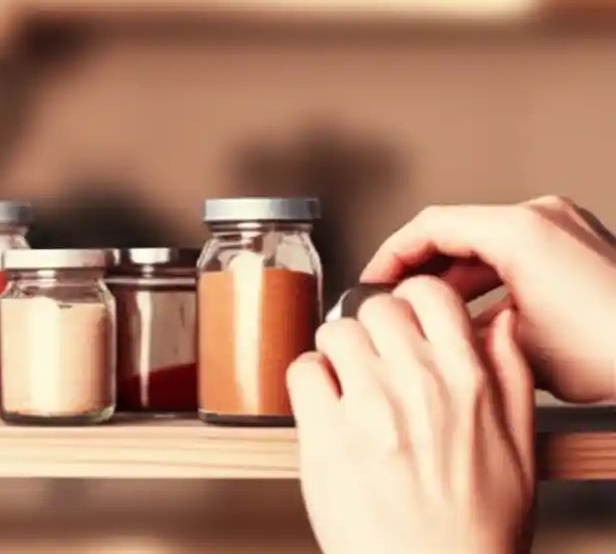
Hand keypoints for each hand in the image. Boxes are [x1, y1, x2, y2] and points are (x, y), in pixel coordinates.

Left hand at [289, 277, 534, 553]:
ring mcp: (368, 408)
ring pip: (334, 331)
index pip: (428, 293)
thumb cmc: (477, 529)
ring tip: (346, 382)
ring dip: (335, 351)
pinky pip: (302, 371)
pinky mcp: (325, 435)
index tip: (404, 321)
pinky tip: (323, 404)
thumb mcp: (519, 449)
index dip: (410, 302)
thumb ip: (510, 377)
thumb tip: (497, 324)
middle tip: (371, 356)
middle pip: (375, 306)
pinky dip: (307, 380)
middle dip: (370, 326)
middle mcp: (417, 385)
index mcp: (467, 382)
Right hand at [362, 196, 615, 403]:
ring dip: (456, 277)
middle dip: (421, 269)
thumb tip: (432, 327)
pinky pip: (519, 253)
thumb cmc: (614, 350)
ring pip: (488, 244)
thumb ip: (462, 325)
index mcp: (518, 230)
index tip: (372, 281)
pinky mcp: (583, 246)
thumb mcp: (513, 344)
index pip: (430, 226)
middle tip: (393, 299)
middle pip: (458, 231)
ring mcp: (566, 228)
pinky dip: (491, 279)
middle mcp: (543, 217)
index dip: (391, 256)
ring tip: (431, 312)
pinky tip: (479, 314)